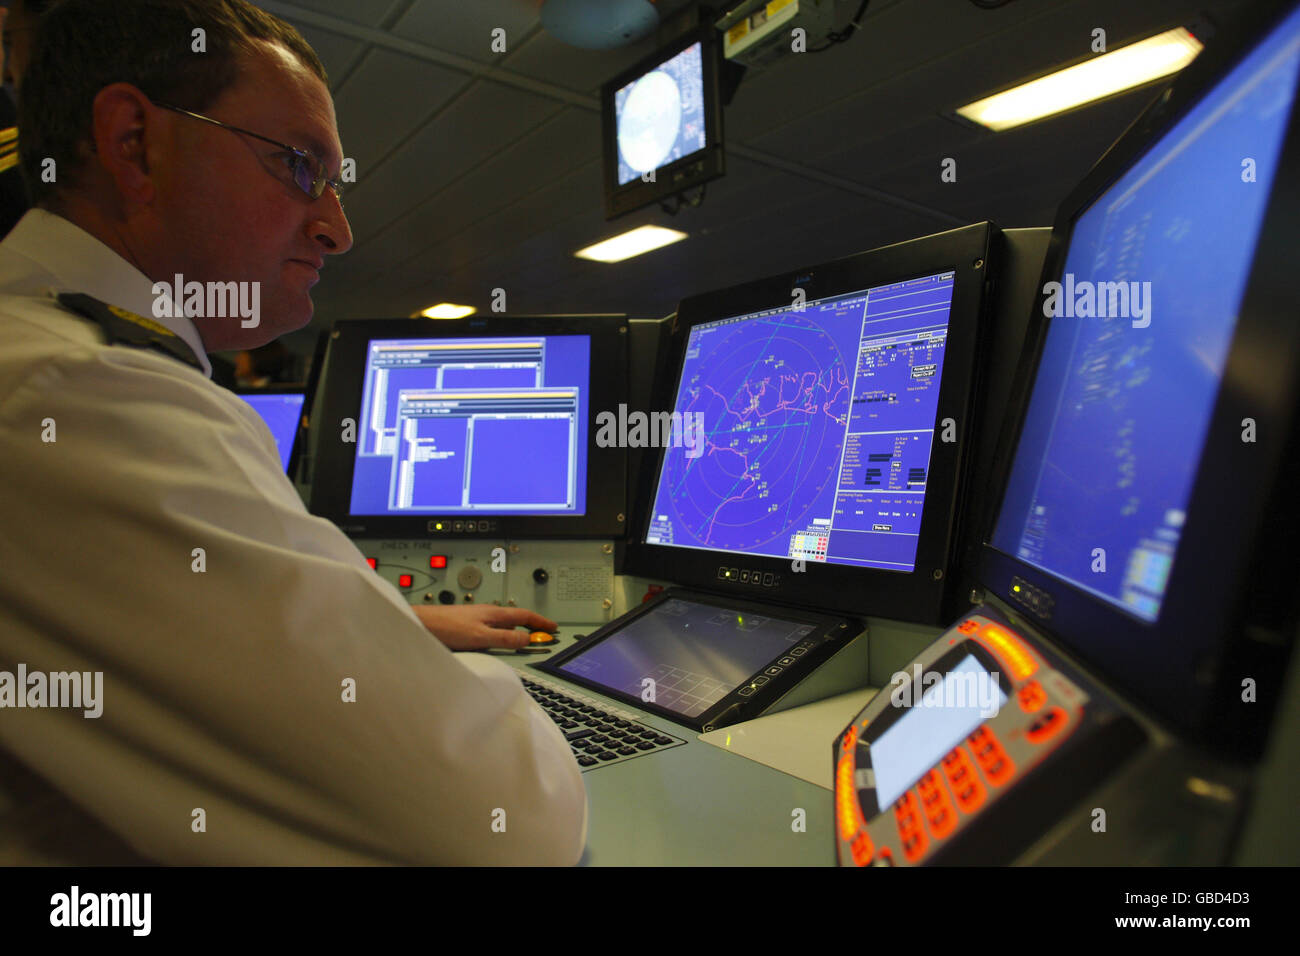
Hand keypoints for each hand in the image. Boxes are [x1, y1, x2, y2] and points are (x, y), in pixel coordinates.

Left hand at [413, 604, 557, 651]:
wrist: (422, 624)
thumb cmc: (446, 627)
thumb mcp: (481, 636)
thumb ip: (504, 637)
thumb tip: (526, 638)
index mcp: (494, 613)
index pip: (524, 615)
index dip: (540, 622)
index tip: (553, 628)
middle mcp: (487, 613)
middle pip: (516, 618)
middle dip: (532, 625)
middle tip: (543, 635)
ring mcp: (478, 619)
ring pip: (504, 624)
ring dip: (518, 630)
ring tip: (526, 639)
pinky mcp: (468, 626)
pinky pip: (494, 629)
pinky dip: (504, 635)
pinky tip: (499, 642)